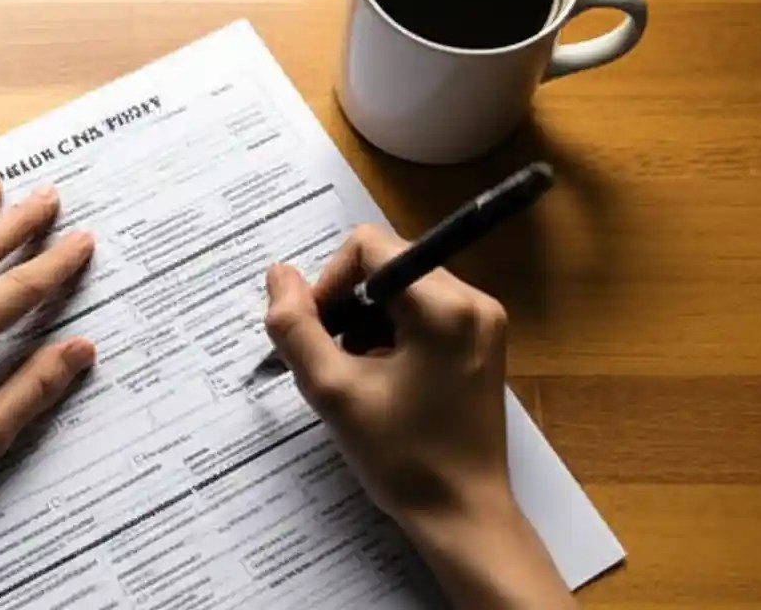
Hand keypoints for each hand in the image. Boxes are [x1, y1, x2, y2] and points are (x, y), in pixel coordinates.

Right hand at [264, 224, 574, 609]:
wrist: (462, 514)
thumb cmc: (402, 458)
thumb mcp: (332, 391)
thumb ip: (295, 327)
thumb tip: (277, 274)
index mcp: (444, 306)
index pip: (369, 247)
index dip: (329, 282)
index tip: (318, 334)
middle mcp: (473, 300)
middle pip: (386, 264)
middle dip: (348, 305)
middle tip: (334, 360)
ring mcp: (483, 320)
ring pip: (401, 288)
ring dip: (367, 322)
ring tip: (359, 375)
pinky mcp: (482, 340)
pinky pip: (423, 311)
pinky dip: (392, 334)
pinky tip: (383, 379)